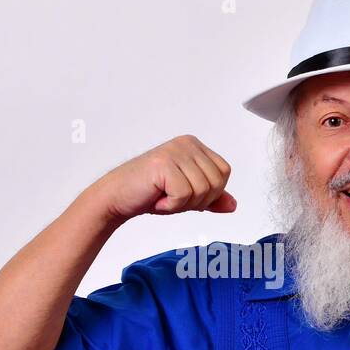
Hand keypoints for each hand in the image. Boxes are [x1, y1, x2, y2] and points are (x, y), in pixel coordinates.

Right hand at [93, 135, 236, 220]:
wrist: (117, 197)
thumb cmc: (149, 193)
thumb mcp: (188, 196)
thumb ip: (211, 198)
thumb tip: (232, 205)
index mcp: (195, 146)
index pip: (224, 172)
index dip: (209, 193)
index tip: (185, 194)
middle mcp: (186, 144)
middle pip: (216, 182)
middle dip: (197, 201)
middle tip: (173, 198)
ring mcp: (175, 151)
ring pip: (202, 190)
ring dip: (182, 204)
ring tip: (163, 196)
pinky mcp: (164, 163)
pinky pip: (184, 195)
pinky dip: (171, 205)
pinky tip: (157, 198)